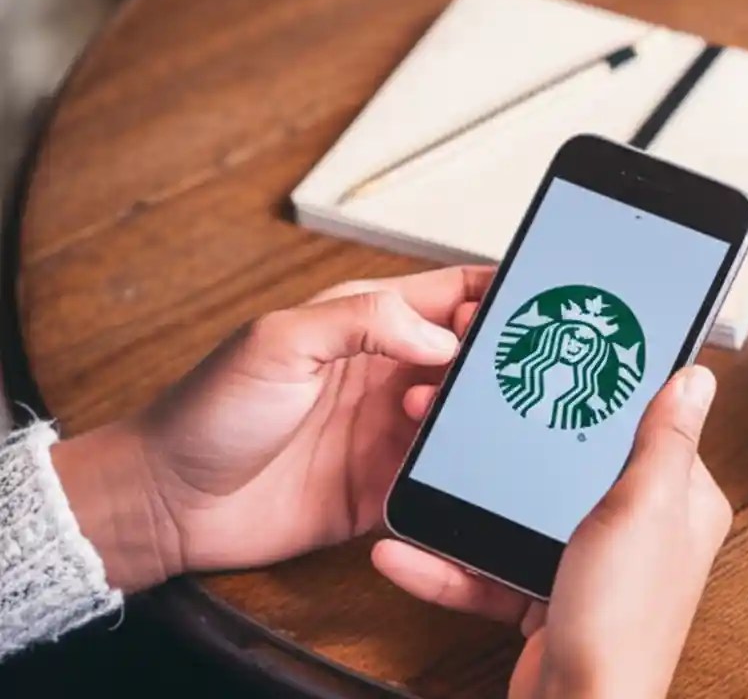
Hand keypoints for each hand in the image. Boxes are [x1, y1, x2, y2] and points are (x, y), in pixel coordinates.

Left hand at [52, 267, 492, 589]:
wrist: (168, 503)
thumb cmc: (207, 411)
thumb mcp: (279, 342)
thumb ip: (364, 322)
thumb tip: (444, 334)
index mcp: (364, 322)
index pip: (449, 294)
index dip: (493, 293)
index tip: (528, 304)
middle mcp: (386, 373)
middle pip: (469, 355)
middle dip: (495, 358)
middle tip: (506, 369)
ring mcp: (389, 430)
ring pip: (464, 415)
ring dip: (472, 416)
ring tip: (442, 417)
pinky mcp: (386, 484)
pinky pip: (442, 474)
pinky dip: (461, 469)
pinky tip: (461, 465)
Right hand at [373, 366, 731, 698]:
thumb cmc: (621, 625)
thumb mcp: (643, 510)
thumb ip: (664, 441)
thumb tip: (694, 376)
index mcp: (679, 502)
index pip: (649, 427)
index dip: (608, 394)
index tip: (566, 364)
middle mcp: (639, 532)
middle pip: (573, 465)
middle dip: (518, 446)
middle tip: (473, 413)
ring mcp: (590, 565)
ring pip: (522, 514)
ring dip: (467, 506)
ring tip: (424, 479)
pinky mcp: (546, 596)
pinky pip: (491, 567)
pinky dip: (447, 564)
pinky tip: (407, 550)